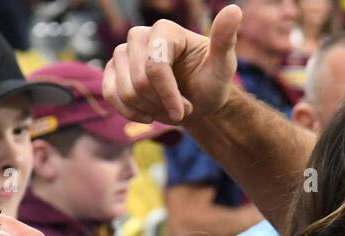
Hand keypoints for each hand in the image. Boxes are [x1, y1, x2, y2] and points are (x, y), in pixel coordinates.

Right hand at [102, 4, 242, 124]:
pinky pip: (109, 94)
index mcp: (165, 30)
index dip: (169, 95)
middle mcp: (140, 36)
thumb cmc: (211, 81)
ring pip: (124, 91)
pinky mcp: (113, 69)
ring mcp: (123, 52)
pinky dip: (128, 112)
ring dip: (148, 109)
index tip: (186, 111)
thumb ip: (224, 40)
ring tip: (167, 109)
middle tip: (180, 108)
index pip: (156, 67)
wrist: (197, 99)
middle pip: (139, 81)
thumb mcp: (223, 66)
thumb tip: (234, 10)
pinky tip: (147, 115)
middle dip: (161, 103)